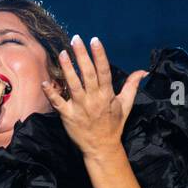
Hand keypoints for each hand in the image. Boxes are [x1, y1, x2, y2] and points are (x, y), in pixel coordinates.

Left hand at [43, 35, 147, 159]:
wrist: (102, 148)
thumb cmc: (113, 125)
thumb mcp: (126, 105)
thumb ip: (132, 86)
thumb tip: (143, 71)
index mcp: (107, 95)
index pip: (104, 71)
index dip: (99, 55)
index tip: (95, 40)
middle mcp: (94, 99)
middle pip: (88, 74)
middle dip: (82, 56)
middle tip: (76, 39)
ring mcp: (80, 108)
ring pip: (73, 85)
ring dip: (67, 69)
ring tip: (62, 53)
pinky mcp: (68, 116)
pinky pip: (58, 103)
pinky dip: (51, 93)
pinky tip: (45, 82)